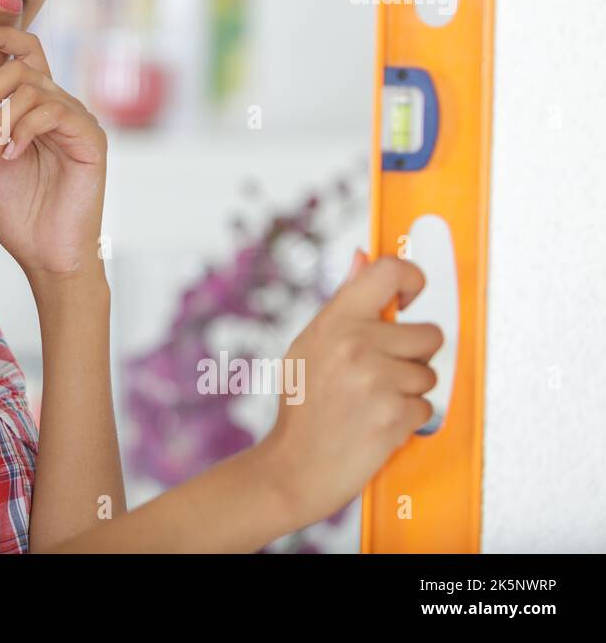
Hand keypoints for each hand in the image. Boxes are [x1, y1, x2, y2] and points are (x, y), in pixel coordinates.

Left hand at [0, 26, 106, 280]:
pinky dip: (23, 130)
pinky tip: (10, 156)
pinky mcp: (90, 138)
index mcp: (36, 106)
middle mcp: (60, 106)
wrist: (45, 255)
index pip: (23, 52)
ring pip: (33, 88)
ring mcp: (77, 120)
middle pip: (21, 66)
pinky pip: (53, 111)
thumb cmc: (20, 211)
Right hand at [259, 251, 443, 526]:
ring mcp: (377, 380)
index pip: (389, 272)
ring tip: (373, 401)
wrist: (294, 467)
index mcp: (335, 322)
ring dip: (411, 390)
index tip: (413, 295)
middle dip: (415, 355)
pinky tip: (377, 421)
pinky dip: (409, 418)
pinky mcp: (395, 415)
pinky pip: (428, 406)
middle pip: (429, 332)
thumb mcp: (310, 344)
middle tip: (383, 371)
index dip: (413, 278)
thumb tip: (362, 258)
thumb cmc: (302, 408)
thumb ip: (343, 303)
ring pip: (431, 374)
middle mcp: (357, 345)